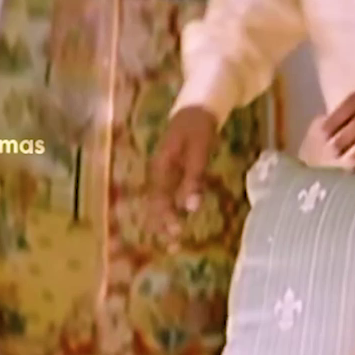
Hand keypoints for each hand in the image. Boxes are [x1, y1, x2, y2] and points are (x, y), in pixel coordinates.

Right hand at [150, 106, 217, 238]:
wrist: (197, 107)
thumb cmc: (198, 126)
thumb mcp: (198, 150)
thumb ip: (194, 178)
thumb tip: (190, 207)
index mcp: (161, 167)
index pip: (159, 199)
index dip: (165, 218)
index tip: (175, 233)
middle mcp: (159, 172)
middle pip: (156, 203)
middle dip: (161, 225)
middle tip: (171, 247)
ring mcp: (166, 172)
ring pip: (162, 201)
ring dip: (166, 220)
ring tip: (172, 241)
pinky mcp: (175, 171)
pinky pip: (170, 194)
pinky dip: (173, 209)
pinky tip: (178, 221)